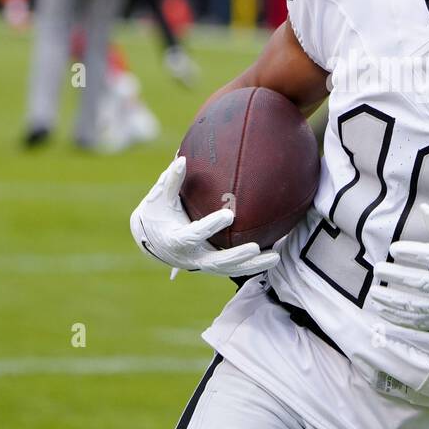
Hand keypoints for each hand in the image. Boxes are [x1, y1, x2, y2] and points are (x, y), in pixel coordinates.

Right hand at [130, 156, 280, 277]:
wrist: (152, 241)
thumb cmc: (156, 214)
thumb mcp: (159, 198)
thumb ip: (171, 181)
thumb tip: (182, 158)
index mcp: (177, 240)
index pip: (195, 234)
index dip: (211, 226)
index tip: (229, 215)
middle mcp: (191, 257)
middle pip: (217, 262)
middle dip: (237, 256)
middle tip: (256, 248)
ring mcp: (203, 264)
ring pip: (230, 270)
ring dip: (253, 265)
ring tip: (275, 256)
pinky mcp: (212, 266)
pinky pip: (234, 268)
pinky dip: (252, 264)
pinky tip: (273, 254)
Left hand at [370, 204, 428, 373]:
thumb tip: (424, 207)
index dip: (415, 253)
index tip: (394, 248)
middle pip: (424, 282)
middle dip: (399, 276)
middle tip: (378, 268)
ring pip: (418, 305)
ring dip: (393, 300)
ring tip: (374, 291)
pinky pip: (416, 321)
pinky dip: (397, 316)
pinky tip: (381, 307)